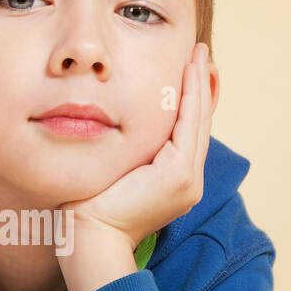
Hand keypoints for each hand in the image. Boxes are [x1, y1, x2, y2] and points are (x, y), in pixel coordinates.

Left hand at [59, 43, 216, 250]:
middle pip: (199, 123)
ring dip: (200, 84)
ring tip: (200, 54)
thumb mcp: (112, 170)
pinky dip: (192, 96)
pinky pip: (190, 125)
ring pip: (198, 121)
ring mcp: (187, 179)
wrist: (89, 237)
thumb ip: (124, 152)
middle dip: (201, 86)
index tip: (191, 70)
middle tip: (201, 53)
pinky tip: (192, 71)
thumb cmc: (89, 208)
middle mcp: (187, 180)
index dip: (191, 100)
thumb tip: (111, 125)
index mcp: (172, 181)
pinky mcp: (179, 175)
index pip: (186, 132)